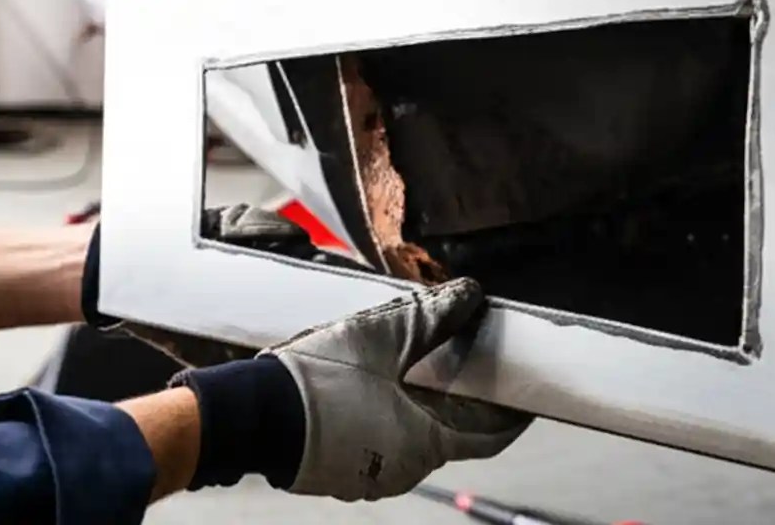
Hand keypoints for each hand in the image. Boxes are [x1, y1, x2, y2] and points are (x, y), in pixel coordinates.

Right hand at [267, 277, 530, 500]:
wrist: (249, 415)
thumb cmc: (316, 381)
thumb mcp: (382, 338)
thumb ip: (432, 316)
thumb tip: (470, 296)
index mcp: (423, 444)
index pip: (489, 434)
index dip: (512, 411)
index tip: (525, 392)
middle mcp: (401, 471)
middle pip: (450, 433)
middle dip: (461, 398)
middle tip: (467, 362)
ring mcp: (368, 477)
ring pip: (412, 436)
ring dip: (422, 406)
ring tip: (419, 366)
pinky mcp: (339, 472)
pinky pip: (379, 442)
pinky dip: (391, 417)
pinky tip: (378, 386)